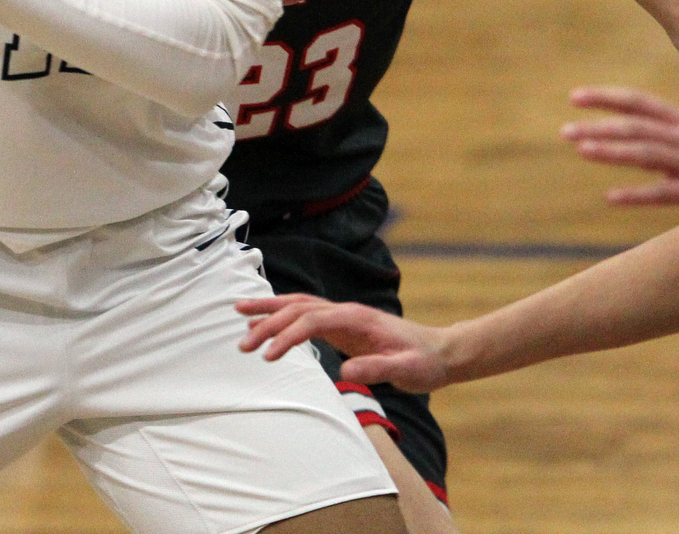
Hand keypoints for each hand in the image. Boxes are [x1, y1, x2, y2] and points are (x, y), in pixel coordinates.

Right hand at [235, 293, 451, 392]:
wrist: (438, 352)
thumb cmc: (424, 363)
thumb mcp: (407, 371)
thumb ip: (379, 370)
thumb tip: (346, 374)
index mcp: (358, 319)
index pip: (314, 319)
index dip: (289, 336)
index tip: (268, 357)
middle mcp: (347, 311)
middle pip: (300, 307)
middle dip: (269, 322)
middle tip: (243, 344)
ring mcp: (343, 316)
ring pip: (300, 304)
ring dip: (270, 310)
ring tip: (240, 314)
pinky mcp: (342, 325)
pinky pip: (306, 315)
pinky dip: (283, 315)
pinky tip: (267, 323)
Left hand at [564, 87, 678, 226]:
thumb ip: (666, 136)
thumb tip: (631, 137)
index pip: (639, 102)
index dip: (607, 97)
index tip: (575, 96)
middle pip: (636, 127)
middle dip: (599, 127)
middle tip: (564, 130)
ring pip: (646, 154)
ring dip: (612, 151)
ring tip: (582, 151)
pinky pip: (664, 193)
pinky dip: (636, 195)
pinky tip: (611, 198)